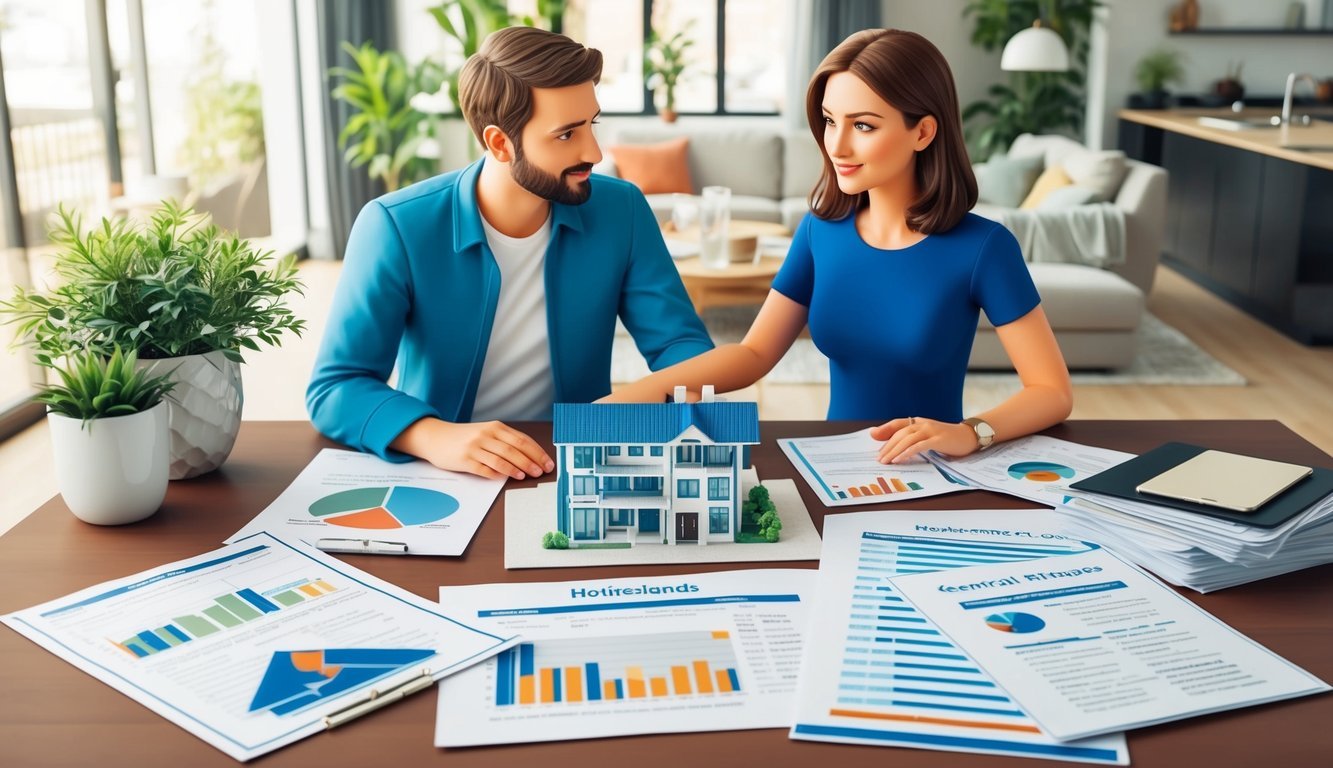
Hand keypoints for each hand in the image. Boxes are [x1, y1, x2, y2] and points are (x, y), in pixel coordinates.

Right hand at [400, 419, 553, 479]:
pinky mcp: (464, 460)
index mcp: (495, 427)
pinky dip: (497, 474)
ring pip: (500, 459)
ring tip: (526, 476)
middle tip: (541, 471)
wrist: (436, 437)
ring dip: (516, 468)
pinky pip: (484, 469)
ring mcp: (474, 447)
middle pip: (513, 449)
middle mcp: (486, 435)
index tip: (547, 462)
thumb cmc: (465, 437)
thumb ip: (505, 441)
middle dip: (530, 461)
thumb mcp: (486, 432)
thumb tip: (530, 456)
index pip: (522, 439)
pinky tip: (506, 478)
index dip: (537, 452)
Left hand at [870, 417, 978, 463]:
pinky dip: (907, 452)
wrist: (971, 436)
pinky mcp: (938, 439)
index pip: (898, 424)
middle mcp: (923, 423)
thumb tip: (895, 446)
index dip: (884, 429)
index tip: (872, 437)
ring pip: (907, 439)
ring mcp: (931, 430)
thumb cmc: (948, 439)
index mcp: (920, 422)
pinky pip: (919, 445)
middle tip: (879, 458)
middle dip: (887, 446)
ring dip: (894, 450)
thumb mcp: (928, 437)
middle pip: (900, 433)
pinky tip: (900, 459)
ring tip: (886, 461)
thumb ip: (913, 439)